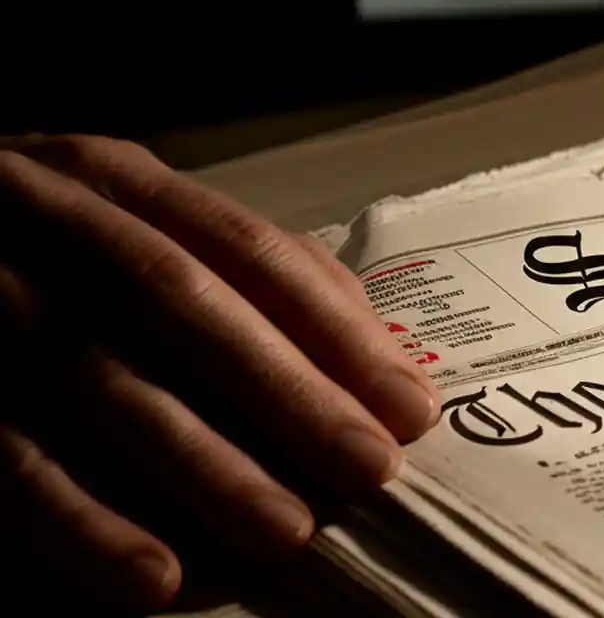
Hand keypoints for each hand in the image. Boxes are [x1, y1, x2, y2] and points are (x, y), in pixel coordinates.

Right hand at [0, 136, 439, 612]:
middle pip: (186, 305)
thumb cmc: (42, 247)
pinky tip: (151, 577)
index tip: (408, 406)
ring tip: (287, 529)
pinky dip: (82, 521)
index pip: (247, 251)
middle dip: (288, 391)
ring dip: (205, 462)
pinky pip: (12, 459)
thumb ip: (240, 269)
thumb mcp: (132, 222)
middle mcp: (48, 219)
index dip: (335, 329)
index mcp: (115, 181)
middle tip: (370, 468)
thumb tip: (367, 347)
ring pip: (102, 379)